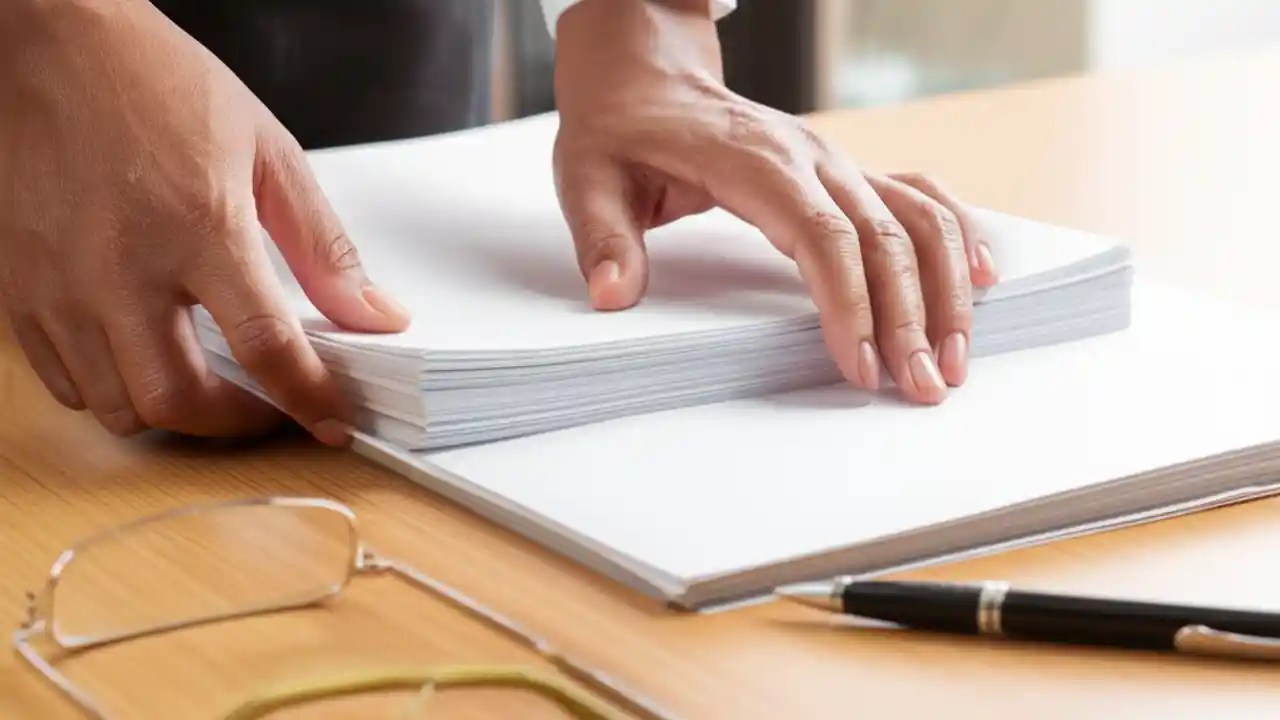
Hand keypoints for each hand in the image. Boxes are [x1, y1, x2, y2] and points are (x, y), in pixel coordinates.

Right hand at [0, 1, 408, 443]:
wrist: (49, 40)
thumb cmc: (157, 83)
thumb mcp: (267, 151)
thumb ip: (323, 246)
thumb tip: (375, 313)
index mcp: (200, 227)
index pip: (265, 348)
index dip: (308, 400)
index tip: (332, 422)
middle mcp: (122, 266)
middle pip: (179, 402)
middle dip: (236, 426)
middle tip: (266, 407)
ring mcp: (60, 283)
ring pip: (116, 405)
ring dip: (172, 413)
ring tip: (207, 382)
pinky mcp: (17, 288)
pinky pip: (63, 382)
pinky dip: (110, 391)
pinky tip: (142, 357)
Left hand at [551, 0, 997, 403]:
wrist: (647, 76)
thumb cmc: (622, 130)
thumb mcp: (588, 178)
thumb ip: (603, 237)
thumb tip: (614, 296)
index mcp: (754, 162)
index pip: (822, 236)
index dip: (850, 302)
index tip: (860, 366)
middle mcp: (811, 158)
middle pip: (884, 237)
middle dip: (911, 317)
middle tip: (922, 387)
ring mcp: (836, 162)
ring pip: (918, 218)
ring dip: (946, 288)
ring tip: (955, 358)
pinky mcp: (845, 172)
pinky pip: (920, 196)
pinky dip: (958, 235)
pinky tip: (981, 279)